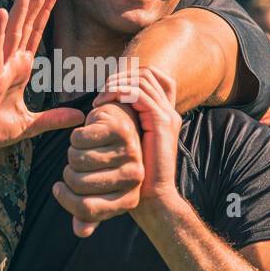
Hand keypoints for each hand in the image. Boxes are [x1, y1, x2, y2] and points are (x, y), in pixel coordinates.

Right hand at [0, 0, 84, 156]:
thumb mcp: (29, 125)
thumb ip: (54, 119)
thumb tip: (79, 117)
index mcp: (19, 69)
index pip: (35, 34)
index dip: (45, 13)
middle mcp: (9, 62)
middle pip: (26, 25)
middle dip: (38, 1)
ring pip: (11, 31)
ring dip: (20, 7)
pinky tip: (3, 13)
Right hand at [52, 102, 143, 237]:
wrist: (121, 126)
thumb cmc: (106, 162)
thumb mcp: (99, 190)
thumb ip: (88, 212)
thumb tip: (80, 231)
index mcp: (129, 199)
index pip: (86, 210)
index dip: (66, 199)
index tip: (60, 187)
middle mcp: (133, 178)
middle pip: (78, 184)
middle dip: (68, 172)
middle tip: (76, 164)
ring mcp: (130, 153)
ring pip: (77, 159)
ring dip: (72, 152)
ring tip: (85, 148)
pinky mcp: (120, 130)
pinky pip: (79, 139)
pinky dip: (75, 136)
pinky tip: (88, 133)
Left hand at [93, 67, 182, 216]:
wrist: (155, 197)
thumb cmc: (137, 174)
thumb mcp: (130, 144)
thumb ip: (125, 127)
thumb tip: (104, 112)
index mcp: (165, 115)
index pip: (154, 77)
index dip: (130, 75)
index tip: (108, 89)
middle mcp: (170, 111)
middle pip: (148, 73)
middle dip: (120, 77)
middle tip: (101, 92)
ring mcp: (168, 115)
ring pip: (142, 80)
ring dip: (116, 84)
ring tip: (99, 100)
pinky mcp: (162, 122)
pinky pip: (139, 95)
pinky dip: (119, 93)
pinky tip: (103, 105)